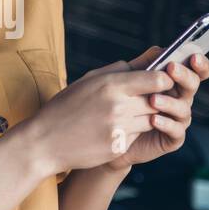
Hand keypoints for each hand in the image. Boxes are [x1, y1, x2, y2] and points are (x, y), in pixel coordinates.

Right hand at [24, 50, 173, 174]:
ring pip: (151, 119)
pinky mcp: (119, 147)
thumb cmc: (65, 107)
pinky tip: (113, 129)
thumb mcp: (88, 80)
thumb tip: (144, 62)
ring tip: (125, 113)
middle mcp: (119, 107)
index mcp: (111, 85)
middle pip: (157, 100)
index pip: (156, 80)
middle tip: (149, 97)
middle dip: (156, 98)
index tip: (162, 80)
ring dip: (145, 116)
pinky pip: (138, 135)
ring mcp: (120, 129)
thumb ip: (118, 70)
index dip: (164, 79)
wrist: (45, 142)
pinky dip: (132, 131)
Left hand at [103, 47, 208, 170]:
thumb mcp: (132, 80)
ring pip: (183, 108)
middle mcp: (181, 99)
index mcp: (176, 82)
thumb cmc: (124, 103)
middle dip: (184, 75)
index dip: (200, 64)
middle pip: (193, 85)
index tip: (194, 56)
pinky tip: (153, 120)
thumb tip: (162, 49)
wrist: (112, 134)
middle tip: (171, 69)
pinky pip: (176, 130)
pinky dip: (166, 124)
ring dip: (170, 102)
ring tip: (153, 99)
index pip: (196, 71)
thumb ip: (147, 65)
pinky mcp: (173, 138)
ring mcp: (178, 119)